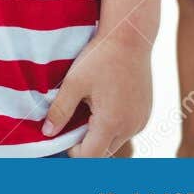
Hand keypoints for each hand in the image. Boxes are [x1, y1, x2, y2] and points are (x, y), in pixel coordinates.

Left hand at [41, 32, 151, 156]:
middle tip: (75, 115)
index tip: (64, 130)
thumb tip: (47, 133)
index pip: (90, 156)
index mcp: (111, 122)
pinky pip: (127, 129)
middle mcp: (131, 127)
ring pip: (115, 140)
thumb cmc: (100, 57)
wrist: (130, 36)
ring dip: (100, 132)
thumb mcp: (73, 82)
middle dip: (86, 141)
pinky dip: (114, 123)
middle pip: (103, 151)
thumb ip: (60, 110)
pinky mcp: (146, 113)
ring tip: (89, 105)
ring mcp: (141, 121)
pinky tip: (105, 101)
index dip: (72, 150)